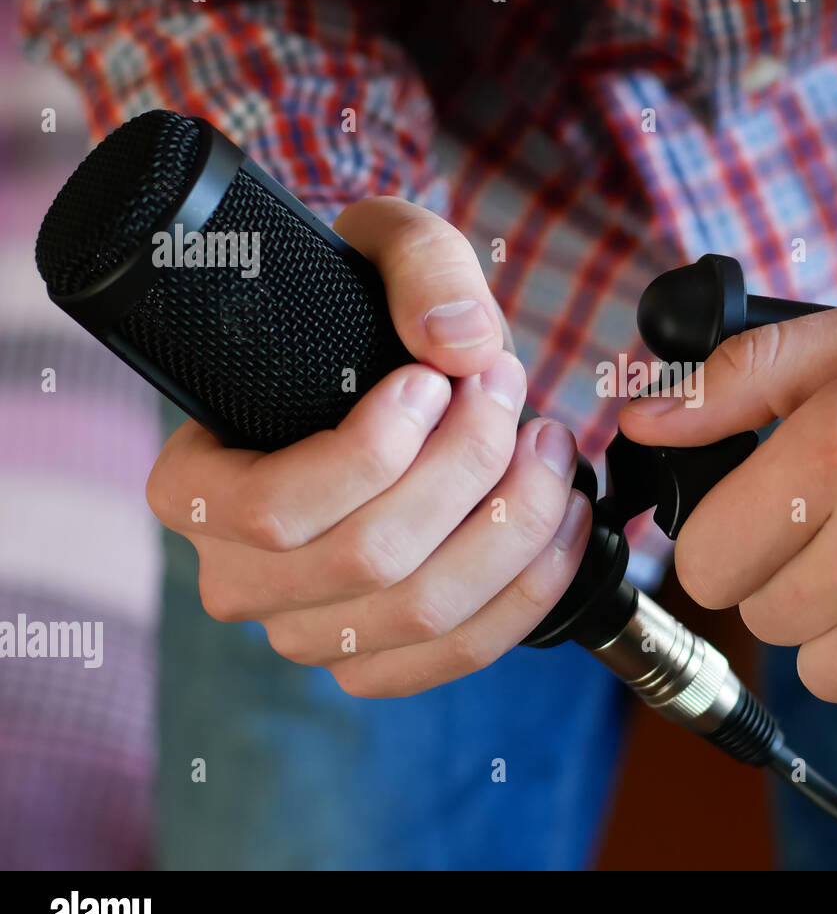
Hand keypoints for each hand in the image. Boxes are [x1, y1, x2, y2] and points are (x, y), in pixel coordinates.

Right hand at [146, 197, 590, 695]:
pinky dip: (532, 586)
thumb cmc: (366, 324)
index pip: (274, 509)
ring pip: (426, 610)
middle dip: (468, 468)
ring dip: (514, 523)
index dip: (374, 451)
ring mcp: (310, 632)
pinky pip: (464, 650)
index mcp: (195, 490)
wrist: (384, 385)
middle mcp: (240, 578)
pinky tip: (565, 520)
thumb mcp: (382, 252)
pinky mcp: (380, 660)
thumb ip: (419, 266)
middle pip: (369, 560)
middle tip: (511, 394)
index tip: (433, 382)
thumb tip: (459, 344)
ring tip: (549, 447)